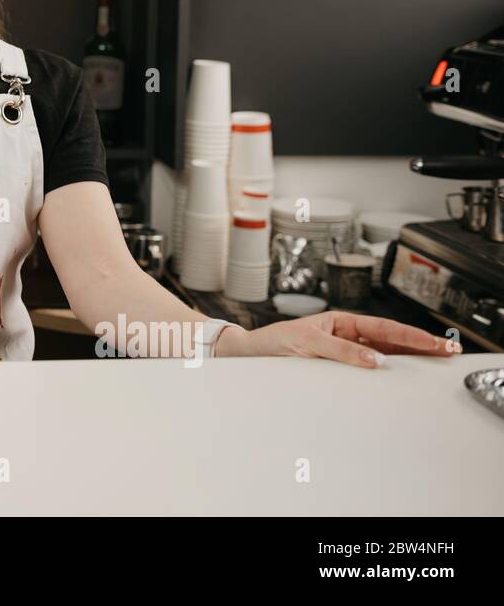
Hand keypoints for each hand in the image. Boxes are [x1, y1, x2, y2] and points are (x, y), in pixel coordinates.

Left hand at [217, 311, 461, 367]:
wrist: (248, 356)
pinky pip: (366, 367)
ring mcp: (343, 351)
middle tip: (448, 351)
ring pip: (382, 352)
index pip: (383, 328)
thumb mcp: (307, 343)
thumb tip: (375, 360)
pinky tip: (401, 374)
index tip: (435, 343)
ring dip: (407, 356)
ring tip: (435, 361)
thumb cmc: (273, 343)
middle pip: (389, 339)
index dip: (412, 336)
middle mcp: (345, 335)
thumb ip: (341, 351)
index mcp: (341, 322)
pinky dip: (386, 370)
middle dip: (419, 344)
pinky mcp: (336, 366)